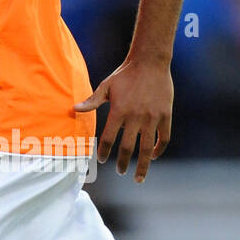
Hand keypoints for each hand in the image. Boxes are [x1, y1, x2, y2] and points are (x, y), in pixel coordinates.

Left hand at [75, 58, 172, 181]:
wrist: (150, 61)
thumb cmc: (125, 74)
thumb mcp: (106, 86)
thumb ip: (92, 101)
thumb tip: (74, 109)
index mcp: (119, 111)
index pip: (108, 138)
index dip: (104, 151)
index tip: (101, 159)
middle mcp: (136, 117)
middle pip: (128, 148)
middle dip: (123, 163)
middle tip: (120, 172)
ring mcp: (152, 117)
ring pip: (147, 148)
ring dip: (143, 165)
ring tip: (138, 178)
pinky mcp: (165, 115)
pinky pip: (163, 138)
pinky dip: (159, 149)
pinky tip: (154, 156)